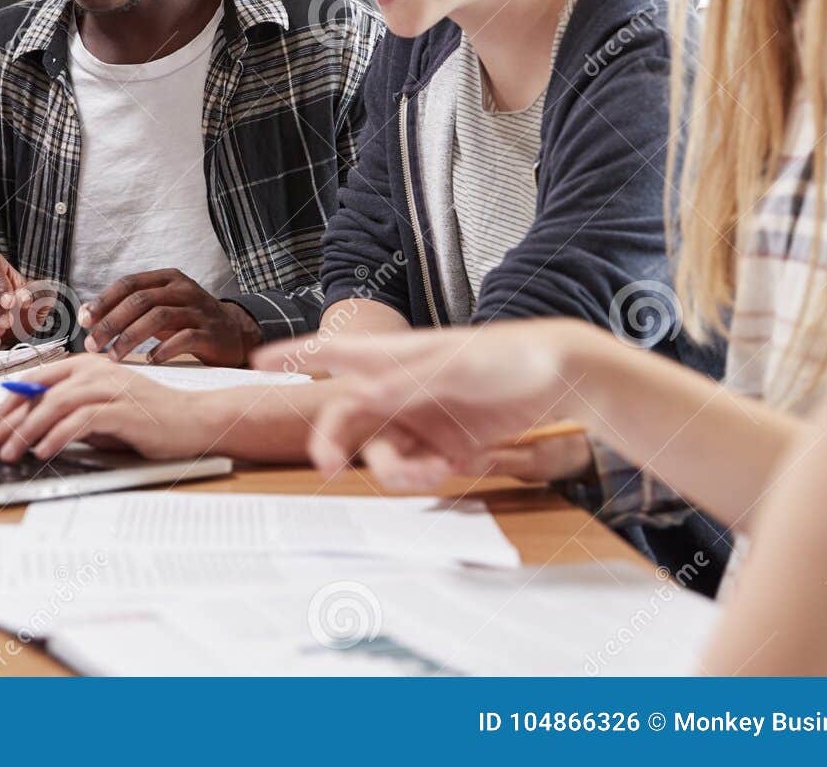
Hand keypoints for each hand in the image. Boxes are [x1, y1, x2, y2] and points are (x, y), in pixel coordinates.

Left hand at [0, 355, 221, 461]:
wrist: (193, 420)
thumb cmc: (147, 418)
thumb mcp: (100, 411)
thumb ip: (69, 412)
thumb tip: (27, 428)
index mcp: (86, 365)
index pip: (34, 380)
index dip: (8, 404)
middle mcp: (96, 370)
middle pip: (39, 393)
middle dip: (8, 423)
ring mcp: (110, 387)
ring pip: (55, 405)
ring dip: (27, 431)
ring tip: (10, 453)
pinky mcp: (124, 408)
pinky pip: (81, 420)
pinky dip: (57, 436)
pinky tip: (43, 451)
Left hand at [80, 269, 262, 364]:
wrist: (234, 334)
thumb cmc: (188, 322)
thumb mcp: (160, 307)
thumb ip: (129, 308)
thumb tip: (87, 316)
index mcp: (168, 279)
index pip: (129, 284)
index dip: (104, 301)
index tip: (84, 320)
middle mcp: (183, 290)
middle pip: (140, 300)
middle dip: (112, 323)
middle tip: (93, 344)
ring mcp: (199, 310)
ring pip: (159, 317)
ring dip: (131, 337)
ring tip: (115, 356)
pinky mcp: (211, 333)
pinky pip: (184, 338)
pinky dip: (163, 349)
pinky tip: (150, 360)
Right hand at [252, 318, 605, 486]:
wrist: (568, 376)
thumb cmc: (511, 356)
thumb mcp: (456, 369)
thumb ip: (406, 384)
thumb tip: (359, 396)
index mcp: (395, 356)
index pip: (334, 353)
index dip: (294, 355)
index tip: (258, 361)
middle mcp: (402, 388)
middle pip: (349, 419)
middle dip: (338, 443)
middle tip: (328, 465)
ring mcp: (424, 416)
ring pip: (386, 452)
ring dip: (404, 468)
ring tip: (443, 467)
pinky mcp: (449, 442)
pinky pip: (424, 467)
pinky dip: (437, 472)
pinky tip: (468, 460)